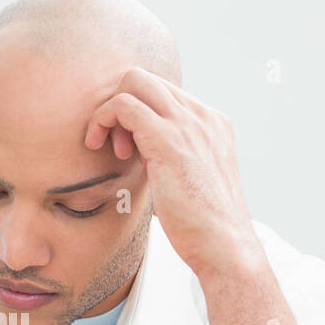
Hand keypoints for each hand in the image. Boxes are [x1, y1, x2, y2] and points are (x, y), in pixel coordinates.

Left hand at [83, 67, 263, 278]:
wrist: (224, 246)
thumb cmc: (204, 226)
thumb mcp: (191, 182)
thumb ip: (173, 160)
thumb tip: (149, 163)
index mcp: (211, 124)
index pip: (163, 94)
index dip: (137, 115)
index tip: (128, 149)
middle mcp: (202, 116)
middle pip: (146, 79)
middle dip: (121, 106)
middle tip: (115, 146)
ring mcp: (188, 124)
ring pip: (134, 82)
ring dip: (110, 112)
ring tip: (110, 150)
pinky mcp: (168, 139)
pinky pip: (124, 105)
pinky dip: (104, 119)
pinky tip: (100, 148)